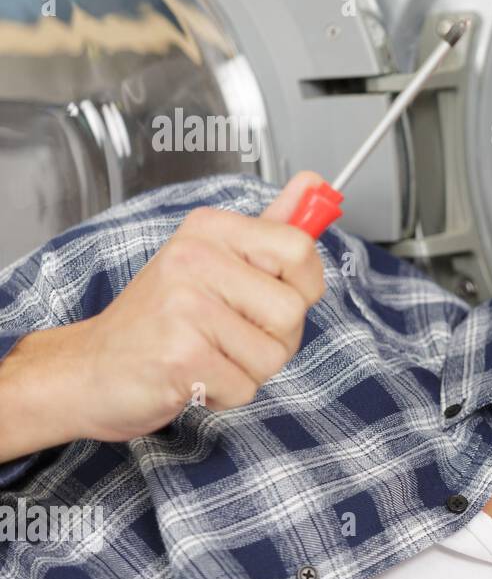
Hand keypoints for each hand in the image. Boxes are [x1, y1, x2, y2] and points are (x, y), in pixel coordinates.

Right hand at [68, 171, 328, 441]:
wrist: (91, 368)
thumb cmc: (161, 318)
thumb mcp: (214, 259)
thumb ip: (268, 228)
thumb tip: (314, 184)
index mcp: (210, 230)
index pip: (300, 248)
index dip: (303, 284)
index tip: (274, 294)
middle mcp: (194, 258)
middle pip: (293, 309)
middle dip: (275, 336)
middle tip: (230, 334)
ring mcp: (185, 306)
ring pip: (274, 354)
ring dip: (250, 369)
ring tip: (209, 354)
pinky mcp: (179, 356)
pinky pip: (245, 386)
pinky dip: (227, 393)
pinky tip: (194, 375)